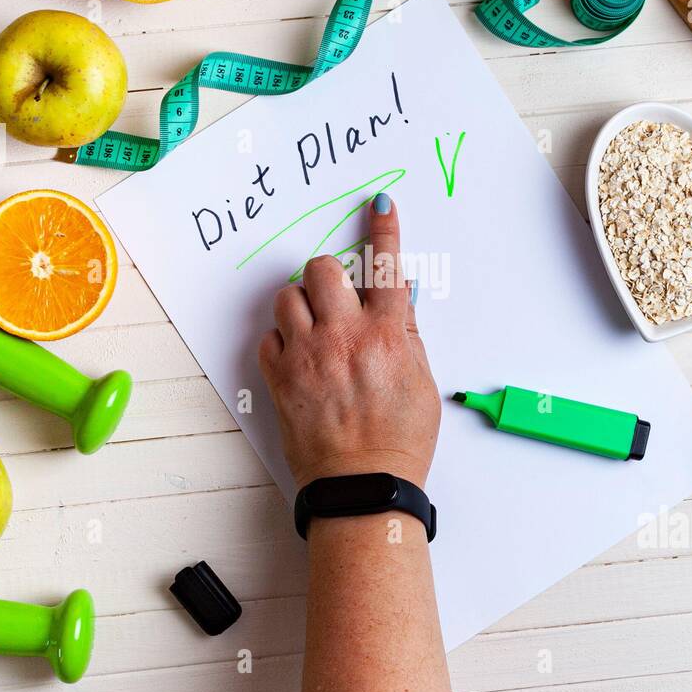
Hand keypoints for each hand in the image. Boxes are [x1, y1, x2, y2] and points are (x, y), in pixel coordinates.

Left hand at [257, 194, 440, 489]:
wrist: (363, 486)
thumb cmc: (398, 441)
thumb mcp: (422, 382)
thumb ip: (407, 335)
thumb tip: (398, 298)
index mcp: (387, 335)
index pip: (386, 268)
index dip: (384, 230)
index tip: (379, 205)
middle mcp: (345, 337)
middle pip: (323, 269)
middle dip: (331, 276)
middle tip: (339, 298)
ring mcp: (308, 356)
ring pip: (289, 296)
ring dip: (302, 304)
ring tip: (316, 329)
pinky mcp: (280, 377)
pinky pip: (269, 336)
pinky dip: (283, 340)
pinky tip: (300, 357)